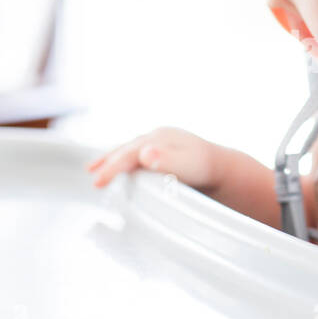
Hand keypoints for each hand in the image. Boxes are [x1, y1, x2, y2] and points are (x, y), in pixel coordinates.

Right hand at [87, 127, 222, 192]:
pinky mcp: (162, 151)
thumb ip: (167, 160)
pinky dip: (123, 159)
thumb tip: (144, 153)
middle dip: (108, 163)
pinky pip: (136, 153)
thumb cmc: (206, 168)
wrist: (224, 167)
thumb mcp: (188, 165)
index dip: (113, 167)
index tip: (98, 182)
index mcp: (160, 138)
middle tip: (94, 180)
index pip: (130, 152)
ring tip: (93, 168)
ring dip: (111, 158)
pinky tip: (119, 165)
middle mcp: (157, 136)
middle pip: (126, 149)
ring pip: (129, 149)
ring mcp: (160, 142)